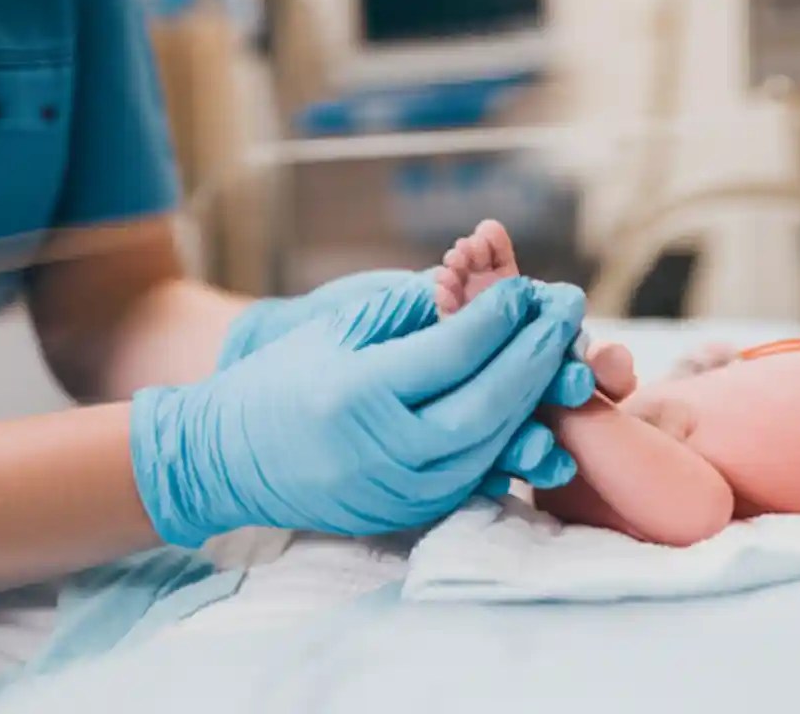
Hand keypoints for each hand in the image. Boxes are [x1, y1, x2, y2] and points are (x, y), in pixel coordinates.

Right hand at [217, 271, 597, 494]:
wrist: (229, 462)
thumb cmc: (279, 382)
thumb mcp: (335, 331)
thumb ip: (409, 312)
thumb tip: (481, 288)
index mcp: (358, 394)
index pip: (453, 353)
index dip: (500, 318)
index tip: (529, 288)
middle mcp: (385, 451)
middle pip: (488, 403)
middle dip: (537, 354)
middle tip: (570, 311)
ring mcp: (401, 490)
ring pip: (493, 443)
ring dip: (536, 396)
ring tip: (564, 351)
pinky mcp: (413, 512)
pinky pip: (478, 473)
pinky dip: (511, 436)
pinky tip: (537, 402)